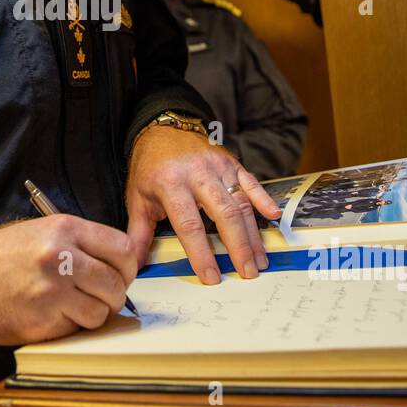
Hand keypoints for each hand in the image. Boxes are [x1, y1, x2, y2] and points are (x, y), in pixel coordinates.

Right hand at [0, 213, 137, 344]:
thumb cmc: (3, 256)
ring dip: (93, 313)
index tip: (120, 274)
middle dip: (113, 294)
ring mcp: (52, 291)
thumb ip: (82, 243)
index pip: (124, 249)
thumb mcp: (43, 231)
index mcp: (65, 228)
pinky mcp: (43, 320)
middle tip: (100, 296)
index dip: (127, 266)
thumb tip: (121, 264)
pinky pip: (77, 328)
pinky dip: (71, 326)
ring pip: (101, 311)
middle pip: (116, 283)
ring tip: (73, 306)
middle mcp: (62, 257)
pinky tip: (53, 314)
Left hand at [125, 126, 280, 284]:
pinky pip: (251, 182)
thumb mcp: (137, 198)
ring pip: (241, 202)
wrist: (162, 130)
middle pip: (224, 214)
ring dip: (253, 234)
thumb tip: (133, 265)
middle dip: (238, 246)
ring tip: (260, 260)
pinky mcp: (231, 163)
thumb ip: (138, 233)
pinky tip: (273, 217)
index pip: (189, 224)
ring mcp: (218, 166)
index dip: (201, 252)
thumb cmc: (149, 168)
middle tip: (247, 273)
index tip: (211, 276)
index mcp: (170, 184)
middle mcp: (197, 174)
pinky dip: (263, 199)